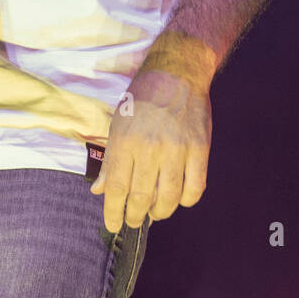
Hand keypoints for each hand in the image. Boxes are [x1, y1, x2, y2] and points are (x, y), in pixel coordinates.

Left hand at [90, 69, 211, 231]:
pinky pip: (195, 188)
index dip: (113, 212)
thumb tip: (99, 191)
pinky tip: (179, 199)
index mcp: (125, 141)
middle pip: (141, 197)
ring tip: (155, 213)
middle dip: (134, 216)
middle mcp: (150, 148)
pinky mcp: (199, 149)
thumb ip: (111, 159)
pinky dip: (186, 200)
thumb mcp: (118, 124)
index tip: (113, 225)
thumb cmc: (141, 99)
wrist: (176, 72)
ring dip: (160, 213)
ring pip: (169, 198)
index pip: (116, 188)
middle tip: (133, 221)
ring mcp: (177, 149)